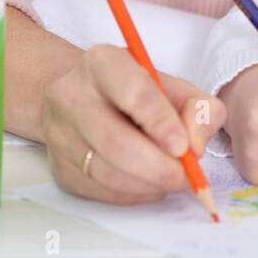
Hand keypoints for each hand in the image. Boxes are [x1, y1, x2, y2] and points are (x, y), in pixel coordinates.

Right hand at [42, 44, 226, 204]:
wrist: (84, 98)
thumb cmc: (135, 92)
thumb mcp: (174, 86)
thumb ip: (199, 109)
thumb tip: (195, 147)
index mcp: (103, 62)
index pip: (133, 93)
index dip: (162, 123)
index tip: (184, 147)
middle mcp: (71, 94)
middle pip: (116, 142)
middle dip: (158, 167)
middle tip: (185, 177)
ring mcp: (58, 132)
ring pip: (107, 173)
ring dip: (148, 185)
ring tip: (170, 180)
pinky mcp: (57, 165)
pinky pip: (99, 191)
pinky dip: (132, 195)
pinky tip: (148, 184)